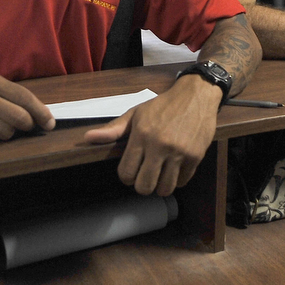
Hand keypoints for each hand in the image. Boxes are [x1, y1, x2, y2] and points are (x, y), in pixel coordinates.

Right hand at [0, 70, 54, 141]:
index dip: (40, 111)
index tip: (50, 122)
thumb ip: (9, 93)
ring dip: (11, 132)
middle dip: (29, 125)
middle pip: (18, 118)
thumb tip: (37, 112)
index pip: (23, 97)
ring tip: (3, 124)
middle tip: (29, 126)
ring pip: (6, 132)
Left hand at [81, 74, 220, 195]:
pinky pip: (182, 182)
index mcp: (142, 135)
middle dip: (142, 185)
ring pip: (165, 189)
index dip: (126, 177)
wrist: (196, 95)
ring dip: (160, 186)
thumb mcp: (136, 114)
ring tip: (160, 175)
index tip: (131, 172)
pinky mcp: (195, 156)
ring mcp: (179, 152)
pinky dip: (177, 180)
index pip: (126, 173)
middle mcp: (160, 145)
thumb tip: (88, 138)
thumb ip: (113, 130)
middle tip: (145, 176)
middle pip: (144, 186)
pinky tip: (175, 169)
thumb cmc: (163, 105)